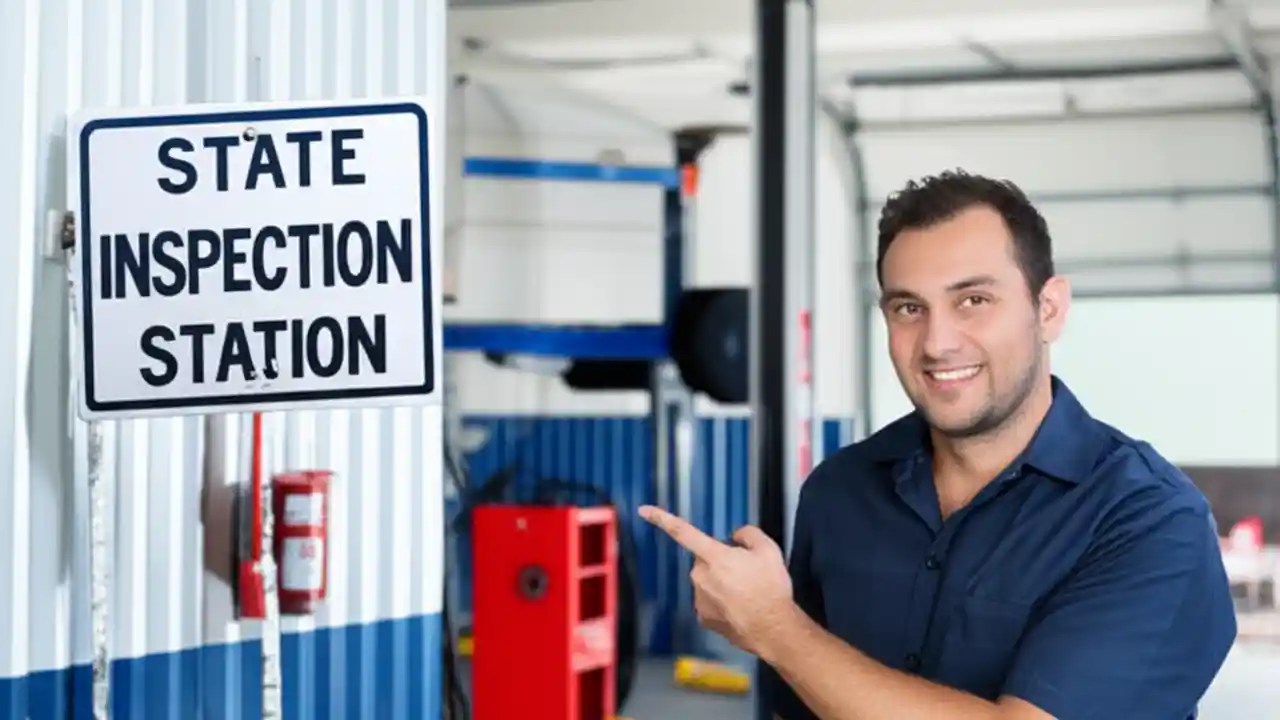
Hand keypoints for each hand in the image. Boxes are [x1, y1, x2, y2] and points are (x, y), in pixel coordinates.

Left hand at [638, 505, 797, 658]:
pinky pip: (709, 601)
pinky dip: (721, 602)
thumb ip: (748, 534)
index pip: (683, 532)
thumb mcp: (769, 550)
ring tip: (747, 593)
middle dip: (720, 561)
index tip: (643, 510)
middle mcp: (700, 576)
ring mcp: (699, 599)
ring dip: (721, 582)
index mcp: (714, 556)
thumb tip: (735, 537)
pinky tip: (740, 608)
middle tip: (746, 572)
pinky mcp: (703, 618)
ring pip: (707, 581)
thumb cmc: (771, 588)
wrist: (773, 630)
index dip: (662, 519)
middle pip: (705, 560)